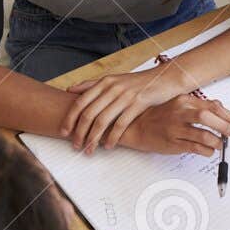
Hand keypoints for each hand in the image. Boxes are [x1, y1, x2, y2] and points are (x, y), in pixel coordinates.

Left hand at [64, 65, 194, 151]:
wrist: (165, 79)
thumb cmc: (137, 82)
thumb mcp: (113, 79)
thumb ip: (91, 85)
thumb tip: (69, 90)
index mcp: (104, 82)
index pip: (80, 102)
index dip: (70, 118)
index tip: (64, 132)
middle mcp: (112, 88)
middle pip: (89, 114)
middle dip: (79, 132)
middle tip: (76, 146)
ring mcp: (125, 96)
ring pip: (103, 121)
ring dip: (94, 139)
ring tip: (89, 150)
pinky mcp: (138, 104)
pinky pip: (121, 124)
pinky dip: (113, 137)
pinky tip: (109, 146)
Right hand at [117, 95, 229, 156]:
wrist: (136, 127)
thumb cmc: (160, 116)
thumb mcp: (180, 106)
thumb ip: (200, 108)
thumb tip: (223, 113)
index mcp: (184, 100)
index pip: (213, 106)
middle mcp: (180, 112)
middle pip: (209, 117)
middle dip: (225, 127)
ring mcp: (176, 128)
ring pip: (203, 134)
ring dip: (216, 141)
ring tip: (219, 144)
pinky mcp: (172, 142)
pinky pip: (195, 148)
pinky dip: (206, 151)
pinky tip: (208, 151)